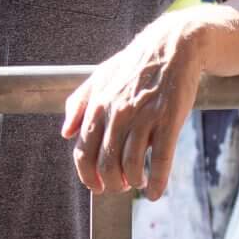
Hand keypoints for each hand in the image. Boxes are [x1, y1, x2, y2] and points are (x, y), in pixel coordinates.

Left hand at [61, 16, 207, 198]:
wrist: (172, 46)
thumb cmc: (135, 66)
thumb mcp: (99, 77)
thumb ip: (79, 104)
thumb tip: (65, 133)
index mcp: (97, 107)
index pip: (83, 152)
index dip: (88, 176)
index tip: (96, 186)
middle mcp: (117, 114)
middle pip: (105, 164)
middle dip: (111, 184)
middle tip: (119, 188)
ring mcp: (143, 117)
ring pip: (130, 165)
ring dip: (133, 182)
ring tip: (138, 183)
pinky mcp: (168, 120)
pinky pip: (160, 160)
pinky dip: (157, 182)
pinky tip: (155, 193)